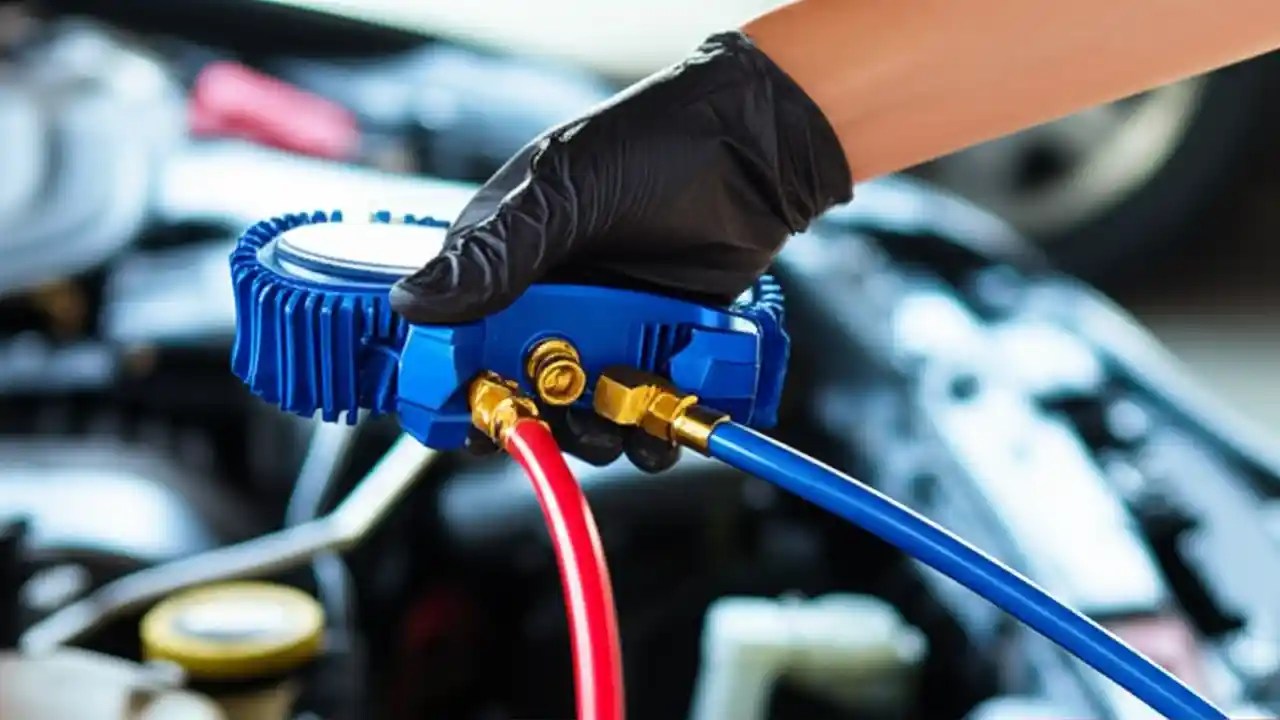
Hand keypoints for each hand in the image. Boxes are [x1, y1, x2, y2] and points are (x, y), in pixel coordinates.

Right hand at [393, 31, 851, 468]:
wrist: (756, 146)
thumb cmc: (654, 143)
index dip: (454, 386)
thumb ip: (493, 253)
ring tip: (612, 421)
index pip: (454, 340)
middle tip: (554, 416)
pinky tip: (658, 421)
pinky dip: (651, 431)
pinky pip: (644, 413)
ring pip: (582, 413)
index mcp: (503, 263)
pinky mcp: (661, 351)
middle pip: (519, 392)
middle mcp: (550, 305)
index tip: (465, 417)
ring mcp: (607, 331)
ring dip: (594, 433)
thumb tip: (416, 302)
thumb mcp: (560, 191)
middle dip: (532, 418)